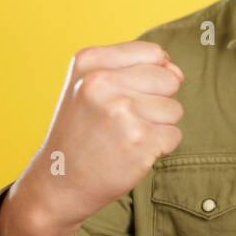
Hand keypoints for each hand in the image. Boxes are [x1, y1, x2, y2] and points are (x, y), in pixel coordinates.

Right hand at [2, 40, 184, 235]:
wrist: (58, 182)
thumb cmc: (82, 132)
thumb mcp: (89, 86)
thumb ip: (134, 68)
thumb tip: (177, 72)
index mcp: (89, 61)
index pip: (154, 53)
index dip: (151, 76)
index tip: (124, 96)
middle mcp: (102, 81)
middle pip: (169, 80)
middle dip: (156, 102)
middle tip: (122, 121)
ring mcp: (121, 110)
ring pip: (175, 109)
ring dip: (158, 127)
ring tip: (124, 137)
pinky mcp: (139, 139)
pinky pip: (175, 135)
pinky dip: (159, 148)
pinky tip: (131, 153)